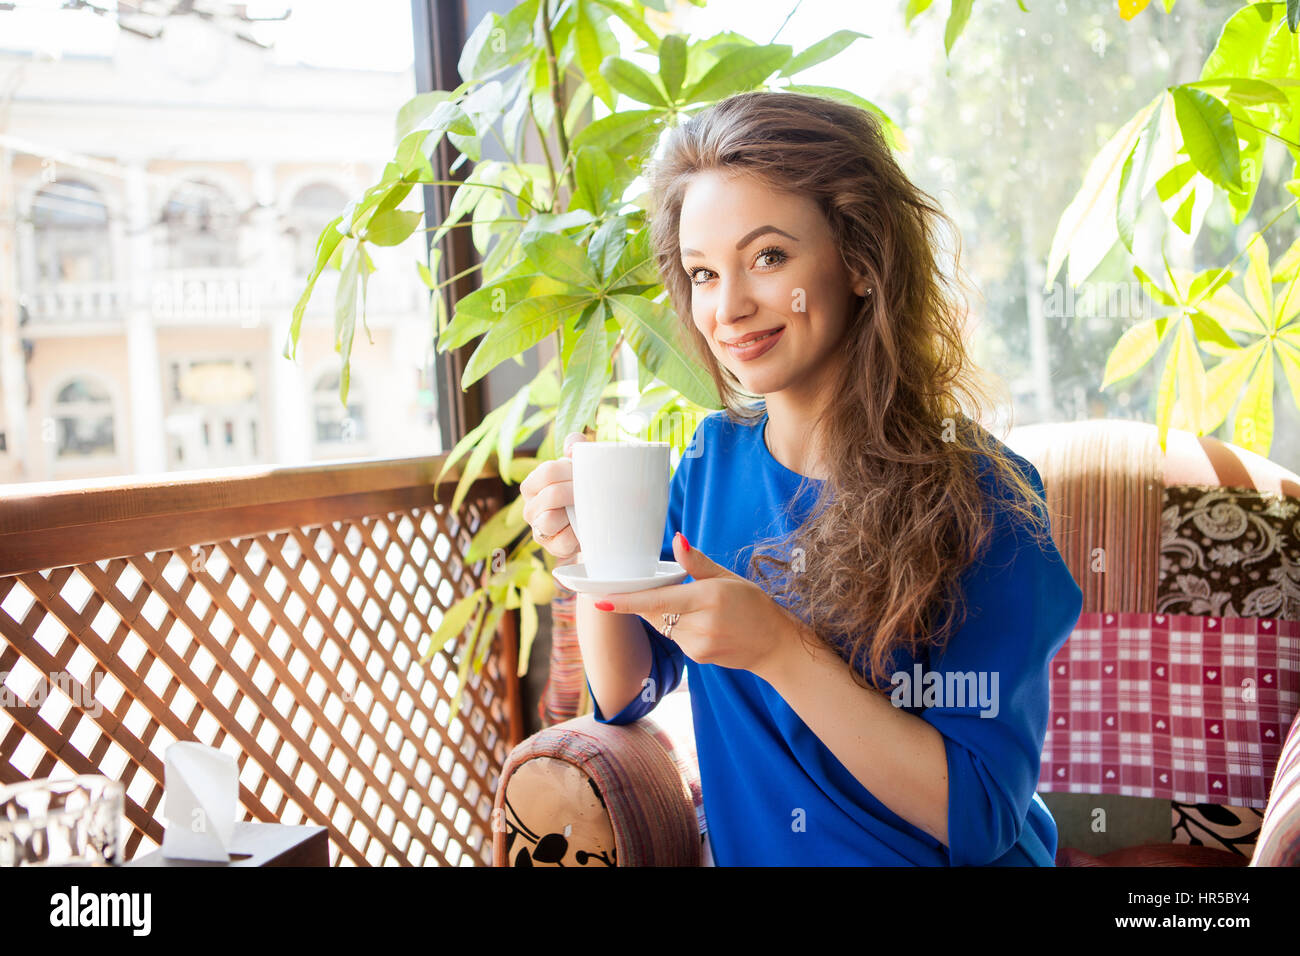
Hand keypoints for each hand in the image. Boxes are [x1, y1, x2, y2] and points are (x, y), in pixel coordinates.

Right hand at [520, 431, 588, 564]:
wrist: (596, 521)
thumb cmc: (583, 489)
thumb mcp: (580, 465)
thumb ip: (576, 446)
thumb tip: (573, 445)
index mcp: (532, 485)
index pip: (547, 471)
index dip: (570, 470)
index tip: (584, 473)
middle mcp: (530, 508)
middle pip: (551, 494)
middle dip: (576, 491)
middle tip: (592, 491)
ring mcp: (539, 530)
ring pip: (549, 520)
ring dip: (574, 513)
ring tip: (587, 508)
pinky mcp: (553, 548)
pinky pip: (564, 540)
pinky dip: (578, 533)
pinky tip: (585, 526)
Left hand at [591, 532, 806, 679]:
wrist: (775, 645)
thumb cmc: (753, 605)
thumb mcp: (728, 578)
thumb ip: (698, 563)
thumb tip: (678, 540)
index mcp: (709, 598)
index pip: (658, 600)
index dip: (627, 601)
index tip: (600, 600)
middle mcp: (702, 624)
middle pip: (655, 612)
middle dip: (645, 601)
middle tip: (648, 589)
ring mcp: (698, 645)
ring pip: (663, 626)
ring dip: (664, 614)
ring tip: (692, 607)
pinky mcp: (697, 658)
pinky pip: (674, 637)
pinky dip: (676, 626)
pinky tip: (700, 623)